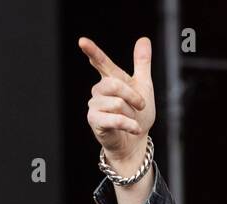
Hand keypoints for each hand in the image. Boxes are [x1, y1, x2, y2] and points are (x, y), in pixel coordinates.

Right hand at [78, 35, 155, 166]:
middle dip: (133, 96)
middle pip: (114, 84)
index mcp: (110, 79)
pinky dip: (129, 124)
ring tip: (133, 120)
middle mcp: (99, 90)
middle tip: (142, 106)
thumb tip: (144, 39)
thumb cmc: (138, 114)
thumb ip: (142, 64)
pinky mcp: (95, 121)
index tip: (82, 42)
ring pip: (117, 103)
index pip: (100, 62)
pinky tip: (135, 129)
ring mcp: (94, 105)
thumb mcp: (144, 86)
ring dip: (132, 114)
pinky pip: (115, 119)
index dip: (92, 51)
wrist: (136, 141)